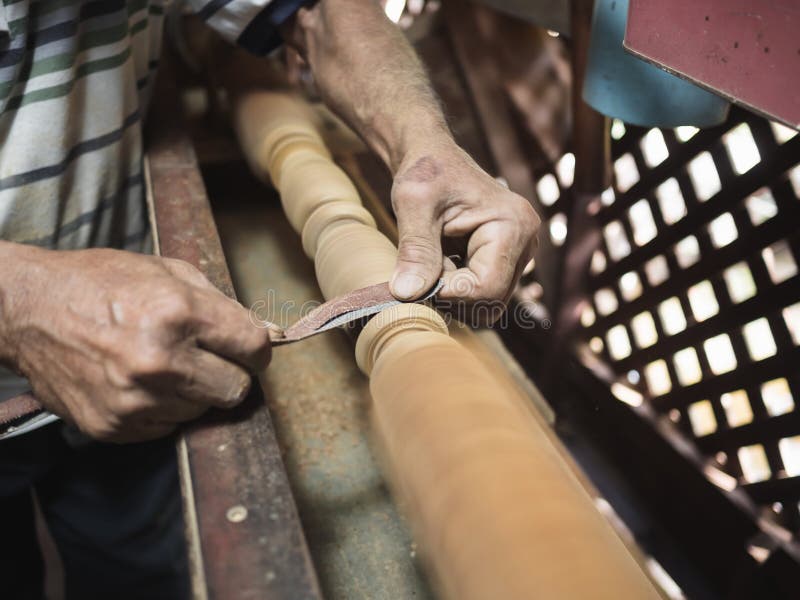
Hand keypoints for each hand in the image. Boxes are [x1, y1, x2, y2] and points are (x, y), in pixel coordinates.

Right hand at [0, 245, 270, 441]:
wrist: (28, 310)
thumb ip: (221, 303)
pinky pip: (167, 426)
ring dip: (193, 391)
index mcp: (178, 313)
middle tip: (211, 359)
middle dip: (231, 373)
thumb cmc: (100, 283)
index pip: (254, 347)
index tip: (248, 348)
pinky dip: (162, 408)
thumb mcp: (167, 271)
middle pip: (236, 389)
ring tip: (164, 365)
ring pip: (201, 410)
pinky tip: (141, 382)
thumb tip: (263, 334)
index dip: (256, 347)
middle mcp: (159, 361)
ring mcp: (135, 399)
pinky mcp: (113, 425)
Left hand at [389, 141, 539, 321]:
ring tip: (435, 259)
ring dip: (453, 292)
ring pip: (487, 303)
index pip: (486, 288)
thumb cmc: (425, 170)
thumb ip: (414, 249)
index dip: (447, 292)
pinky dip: (457, 288)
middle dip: (451, 293)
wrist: (432, 156)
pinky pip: (483, 294)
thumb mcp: (413, 204)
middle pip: (491, 301)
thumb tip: (406, 294)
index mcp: (513, 225)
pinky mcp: (506, 261)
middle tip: (425, 265)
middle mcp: (526, 242)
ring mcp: (519, 254)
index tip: (418, 276)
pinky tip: (442, 261)